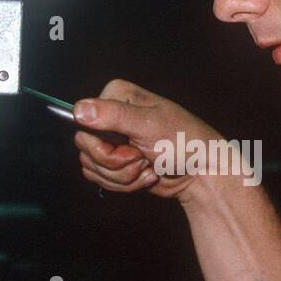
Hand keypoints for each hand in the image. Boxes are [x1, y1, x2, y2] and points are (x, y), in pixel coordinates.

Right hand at [73, 79, 224, 202]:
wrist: (202, 172)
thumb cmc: (185, 141)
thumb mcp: (149, 125)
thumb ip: (113, 115)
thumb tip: (78, 109)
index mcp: (116, 96)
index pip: (82, 122)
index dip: (102, 143)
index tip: (129, 145)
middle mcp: (110, 117)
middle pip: (85, 148)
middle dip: (116, 163)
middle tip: (142, 157)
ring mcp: (113, 141)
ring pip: (92, 167)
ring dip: (123, 176)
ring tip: (148, 166)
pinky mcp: (116, 163)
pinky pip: (101, 179)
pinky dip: (126, 184)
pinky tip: (147, 175)